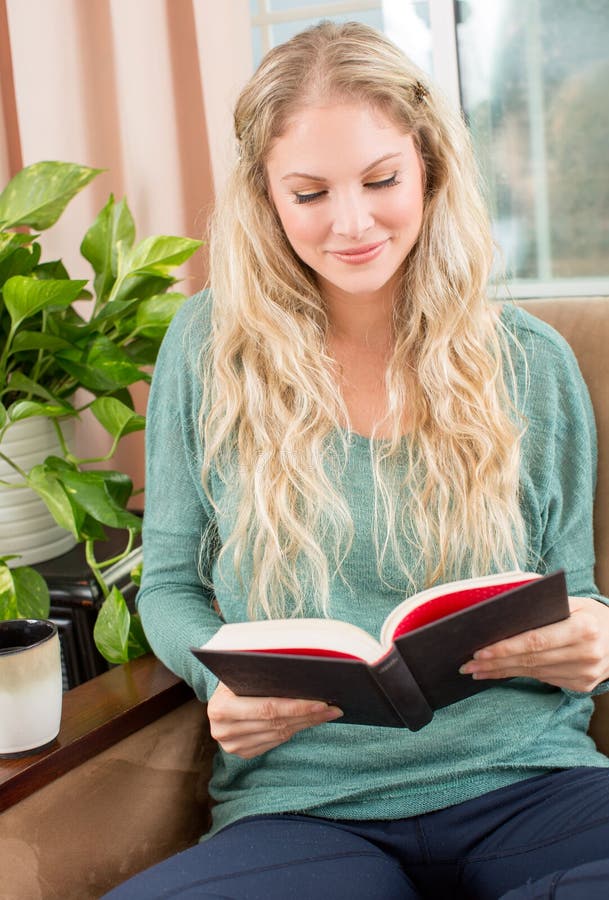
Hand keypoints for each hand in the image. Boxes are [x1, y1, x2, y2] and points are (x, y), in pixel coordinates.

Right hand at [207, 682, 342, 758]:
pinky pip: (275, 741)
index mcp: (220, 707)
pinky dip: (294, 730)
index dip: (296, 706)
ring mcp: (231, 745)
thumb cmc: (235, 674)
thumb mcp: (242, 669)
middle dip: (307, 715)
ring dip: (306, 723)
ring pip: (278, 734)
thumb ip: (264, 671)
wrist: (218, 694)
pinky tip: (310, 720)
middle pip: (275, 723)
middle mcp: (223, 730)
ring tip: (328, 713)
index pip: (266, 708)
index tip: (321, 702)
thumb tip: (305, 672)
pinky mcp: (241, 752)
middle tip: (333, 708)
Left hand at [459, 597, 608, 692]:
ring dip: (502, 672)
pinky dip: (519, 675)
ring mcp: (586, 674)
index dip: (506, 648)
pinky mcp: (582, 685)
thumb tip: (502, 602)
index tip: (480, 651)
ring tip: (476, 670)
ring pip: (534, 673)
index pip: (536, 641)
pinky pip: (543, 679)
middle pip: (531, 660)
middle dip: (496, 663)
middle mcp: (587, 654)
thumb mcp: (573, 601)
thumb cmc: (589, 613)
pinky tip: (499, 673)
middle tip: (467, 664)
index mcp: (583, 628)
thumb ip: (541, 602)